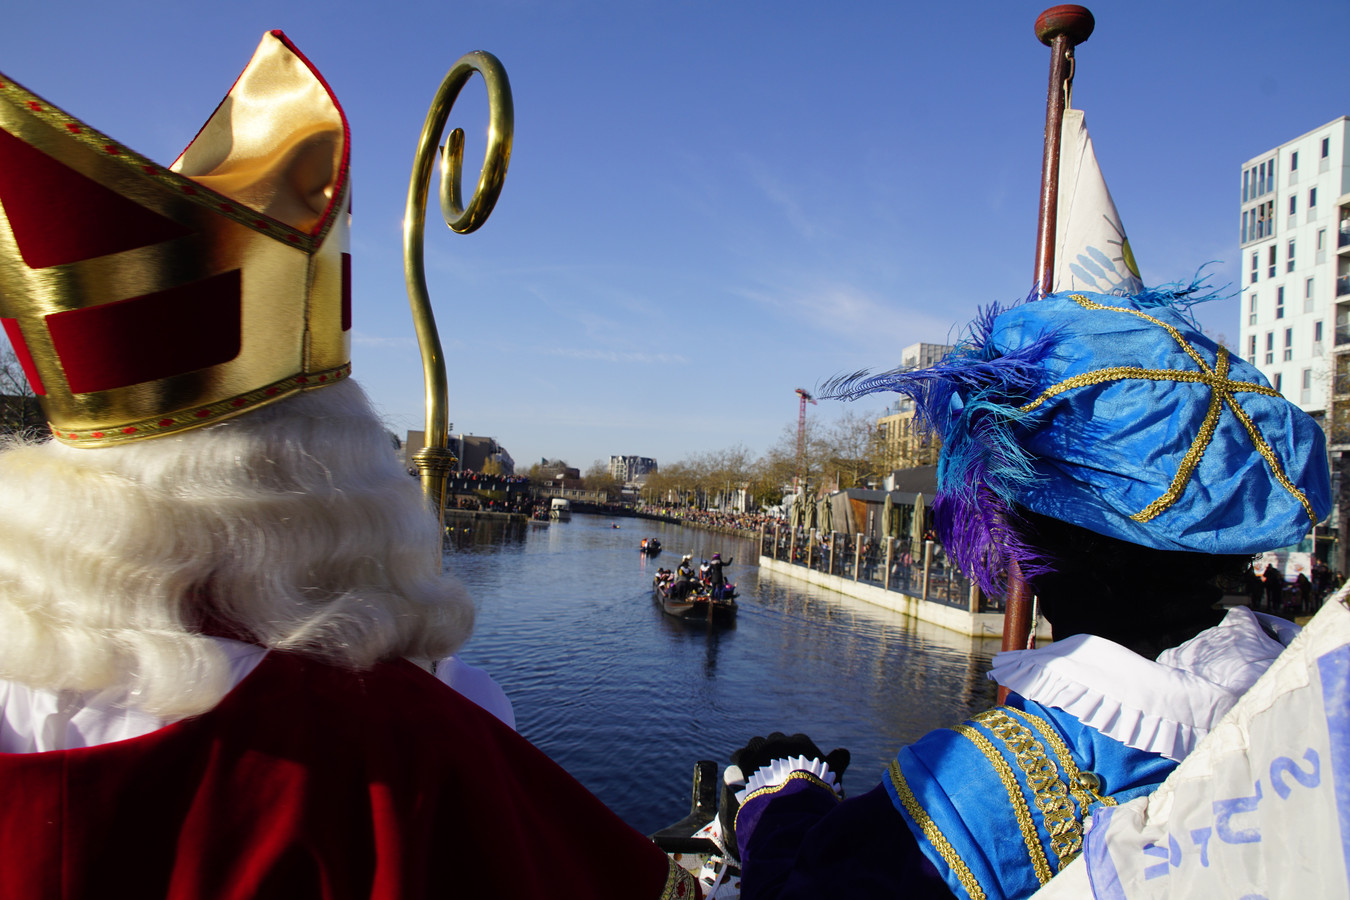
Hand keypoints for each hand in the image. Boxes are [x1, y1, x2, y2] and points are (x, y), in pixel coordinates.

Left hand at [730, 732, 850, 782]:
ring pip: (757, 744)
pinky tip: (740, 768)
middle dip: (775, 751)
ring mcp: (762, 749)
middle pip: (776, 741)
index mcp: (801, 742)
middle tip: (774, 768)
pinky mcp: (747, 759)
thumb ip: (837, 762)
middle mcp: (781, 740)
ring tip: (756, 766)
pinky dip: (741, 760)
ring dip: (757, 753)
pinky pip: (741, 755)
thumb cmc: (815, 788)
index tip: (793, 764)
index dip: (795, 754)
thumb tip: (844, 751)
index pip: (797, 742)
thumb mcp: (831, 774)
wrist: (792, 800)